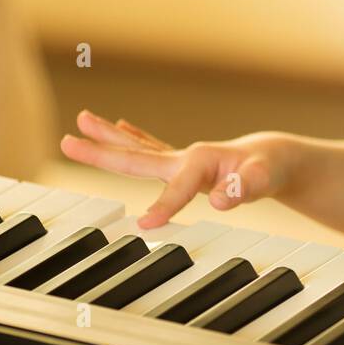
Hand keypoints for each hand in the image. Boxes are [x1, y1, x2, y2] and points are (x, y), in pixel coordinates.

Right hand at [60, 110, 289, 228]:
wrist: (276, 158)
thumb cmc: (270, 168)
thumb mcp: (265, 180)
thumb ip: (246, 188)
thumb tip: (221, 198)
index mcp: (202, 162)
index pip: (177, 187)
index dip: (165, 205)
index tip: (146, 224)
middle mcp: (186, 157)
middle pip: (136, 156)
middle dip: (102, 153)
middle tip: (66, 142)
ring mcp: (182, 160)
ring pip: (138, 148)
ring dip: (109, 137)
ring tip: (81, 120)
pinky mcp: (183, 164)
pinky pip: (152, 150)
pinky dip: (134, 138)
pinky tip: (119, 125)